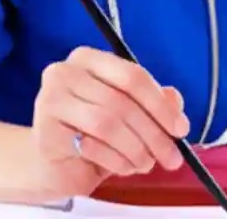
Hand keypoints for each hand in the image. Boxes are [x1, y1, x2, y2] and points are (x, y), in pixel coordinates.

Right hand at [28, 47, 189, 201]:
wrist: (53, 164)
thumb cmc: (93, 134)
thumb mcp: (130, 114)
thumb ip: (154, 102)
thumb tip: (175, 103)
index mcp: (89, 59)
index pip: (132, 76)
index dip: (161, 105)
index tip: (181, 129)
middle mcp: (65, 72)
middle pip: (122, 101)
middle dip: (153, 133)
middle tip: (172, 157)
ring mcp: (50, 100)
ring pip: (108, 124)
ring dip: (136, 149)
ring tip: (146, 163)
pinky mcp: (45, 132)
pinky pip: (91, 146)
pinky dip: (117, 161)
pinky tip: (124, 167)